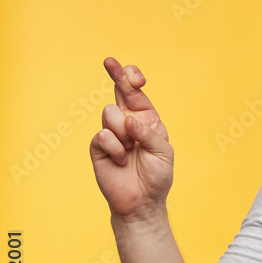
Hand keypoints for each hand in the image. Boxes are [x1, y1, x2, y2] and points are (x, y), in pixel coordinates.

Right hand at [89, 58, 173, 219]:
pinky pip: (103, 136)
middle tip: (109, 61)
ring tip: (130, 150)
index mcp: (146, 120)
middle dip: (116, 74)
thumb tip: (130, 118)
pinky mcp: (98, 147)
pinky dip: (116, 148)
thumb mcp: (163, 152)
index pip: (136, 93)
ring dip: (123, 131)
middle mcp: (128, 123)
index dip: (132, 80)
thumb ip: (149, 133)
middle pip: (118, 92)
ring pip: (110, 113)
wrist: (142, 201)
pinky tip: (121, 161)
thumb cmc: (157, 176)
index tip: (135, 75)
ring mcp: (112, 133)